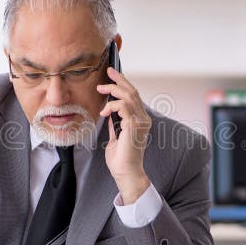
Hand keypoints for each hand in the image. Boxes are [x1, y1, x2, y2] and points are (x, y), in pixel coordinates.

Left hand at [97, 67, 151, 203]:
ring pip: (129, 95)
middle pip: (133, 91)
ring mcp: (141, 122)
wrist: (126, 173)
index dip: (124, 83)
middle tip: (108, 71)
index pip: (133, 96)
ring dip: (113, 90)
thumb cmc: (120, 159)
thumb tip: (109, 110)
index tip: (113, 75)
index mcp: (140, 120)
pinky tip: (104, 111)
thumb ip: (115, 123)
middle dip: (120, 79)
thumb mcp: (115, 136)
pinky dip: (112, 105)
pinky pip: (124, 106)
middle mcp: (144, 119)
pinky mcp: (135, 125)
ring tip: (101, 89)